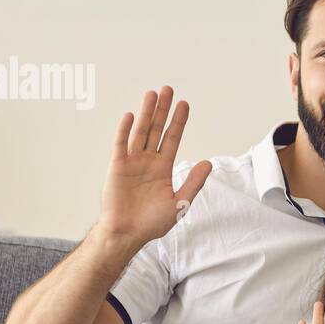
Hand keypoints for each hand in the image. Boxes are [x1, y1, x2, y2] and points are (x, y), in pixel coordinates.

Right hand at [100, 87, 211, 247]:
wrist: (128, 234)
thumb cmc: (152, 222)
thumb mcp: (179, 204)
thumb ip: (193, 183)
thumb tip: (207, 163)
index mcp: (163, 168)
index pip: (172, 138)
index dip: (178, 122)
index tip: (184, 104)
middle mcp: (148, 161)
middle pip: (156, 129)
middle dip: (162, 110)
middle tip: (168, 89)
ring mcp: (132, 162)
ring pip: (140, 132)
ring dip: (146, 113)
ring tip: (152, 94)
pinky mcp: (117, 167)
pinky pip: (121, 145)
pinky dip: (125, 130)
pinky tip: (130, 115)